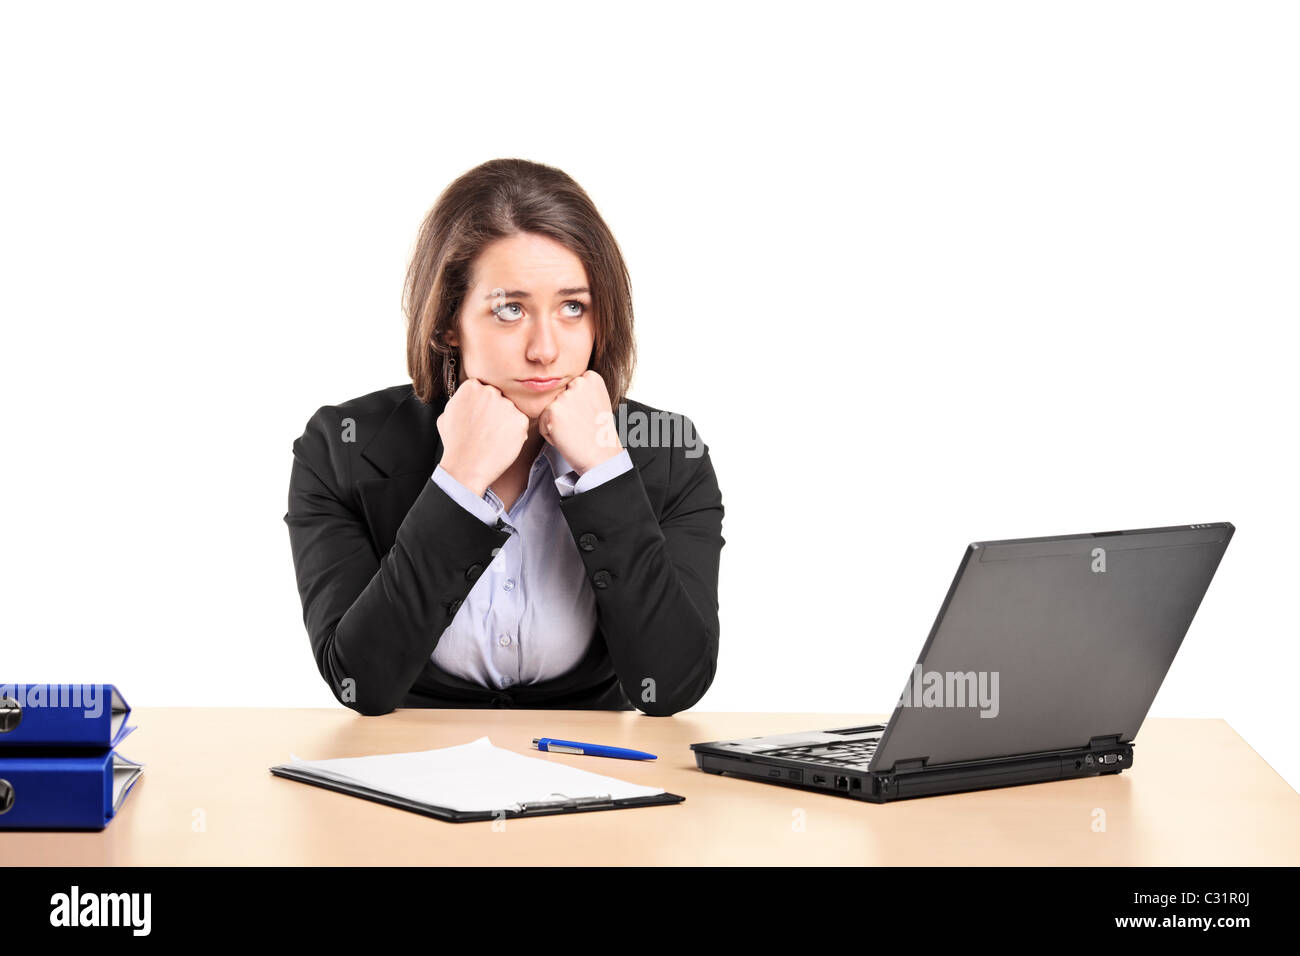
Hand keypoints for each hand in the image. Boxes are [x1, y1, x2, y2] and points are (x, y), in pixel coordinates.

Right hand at [436, 379, 529, 495]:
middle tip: (487, 430)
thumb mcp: (446, 415)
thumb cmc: (455, 444)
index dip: (481, 405)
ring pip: (510, 410)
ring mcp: (507, 405)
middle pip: (498, 397)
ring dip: (505, 422)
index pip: (483, 389)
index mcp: (471, 387)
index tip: (478, 417)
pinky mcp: (521, 419)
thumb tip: (465, 399)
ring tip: (493, 438)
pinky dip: (515, 433)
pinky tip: (502, 443)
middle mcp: (491, 391)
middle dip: (495, 411)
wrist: (467, 467)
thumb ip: (459, 401)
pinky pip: (520, 423)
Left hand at [537, 371, 623, 474]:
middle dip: (565, 412)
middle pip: (558, 396)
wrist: (601, 456)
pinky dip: (550, 434)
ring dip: (557, 423)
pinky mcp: (553, 410)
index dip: (576, 405)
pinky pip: (541, 421)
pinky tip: (567, 437)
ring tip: (575, 431)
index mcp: (591, 378)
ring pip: (549, 409)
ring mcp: (565, 396)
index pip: (570, 387)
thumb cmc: (599, 434)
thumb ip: (582, 390)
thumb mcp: (597, 402)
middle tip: (581, 425)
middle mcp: (578, 383)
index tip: (589, 415)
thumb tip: (556, 383)